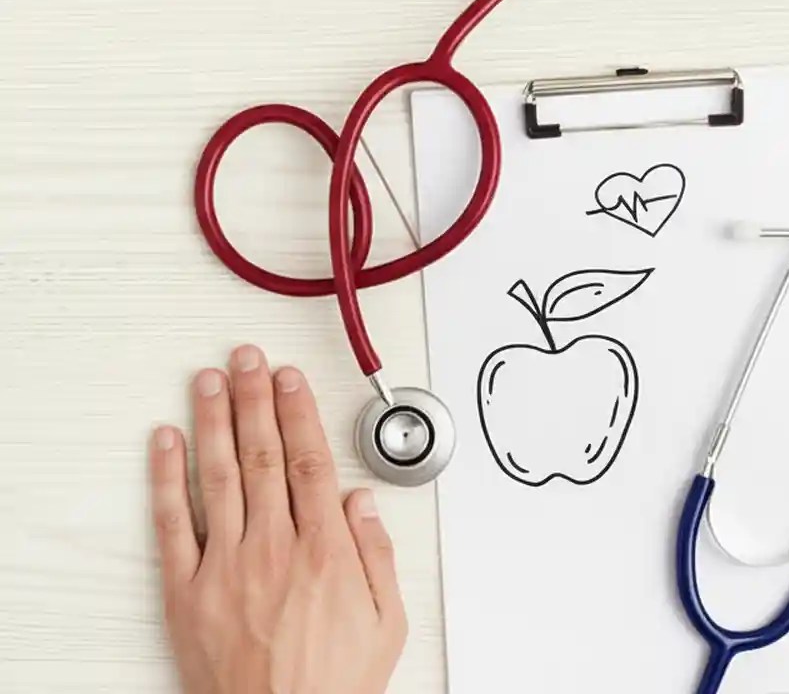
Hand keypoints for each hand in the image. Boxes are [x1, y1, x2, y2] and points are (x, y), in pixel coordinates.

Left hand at [148, 345, 406, 693]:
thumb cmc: (333, 683)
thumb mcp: (387, 622)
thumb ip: (378, 556)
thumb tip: (362, 502)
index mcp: (326, 552)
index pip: (309, 461)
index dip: (298, 412)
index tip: (290, 379)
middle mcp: (275, 548)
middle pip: (262, 455)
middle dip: (255, 399)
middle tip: (248, 359)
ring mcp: (227, 566)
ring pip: (219, 475)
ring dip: (214, 420)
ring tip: (209, 381)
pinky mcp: (187, 591)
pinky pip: (174, 523)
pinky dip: (168, 477)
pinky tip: (168, 441)